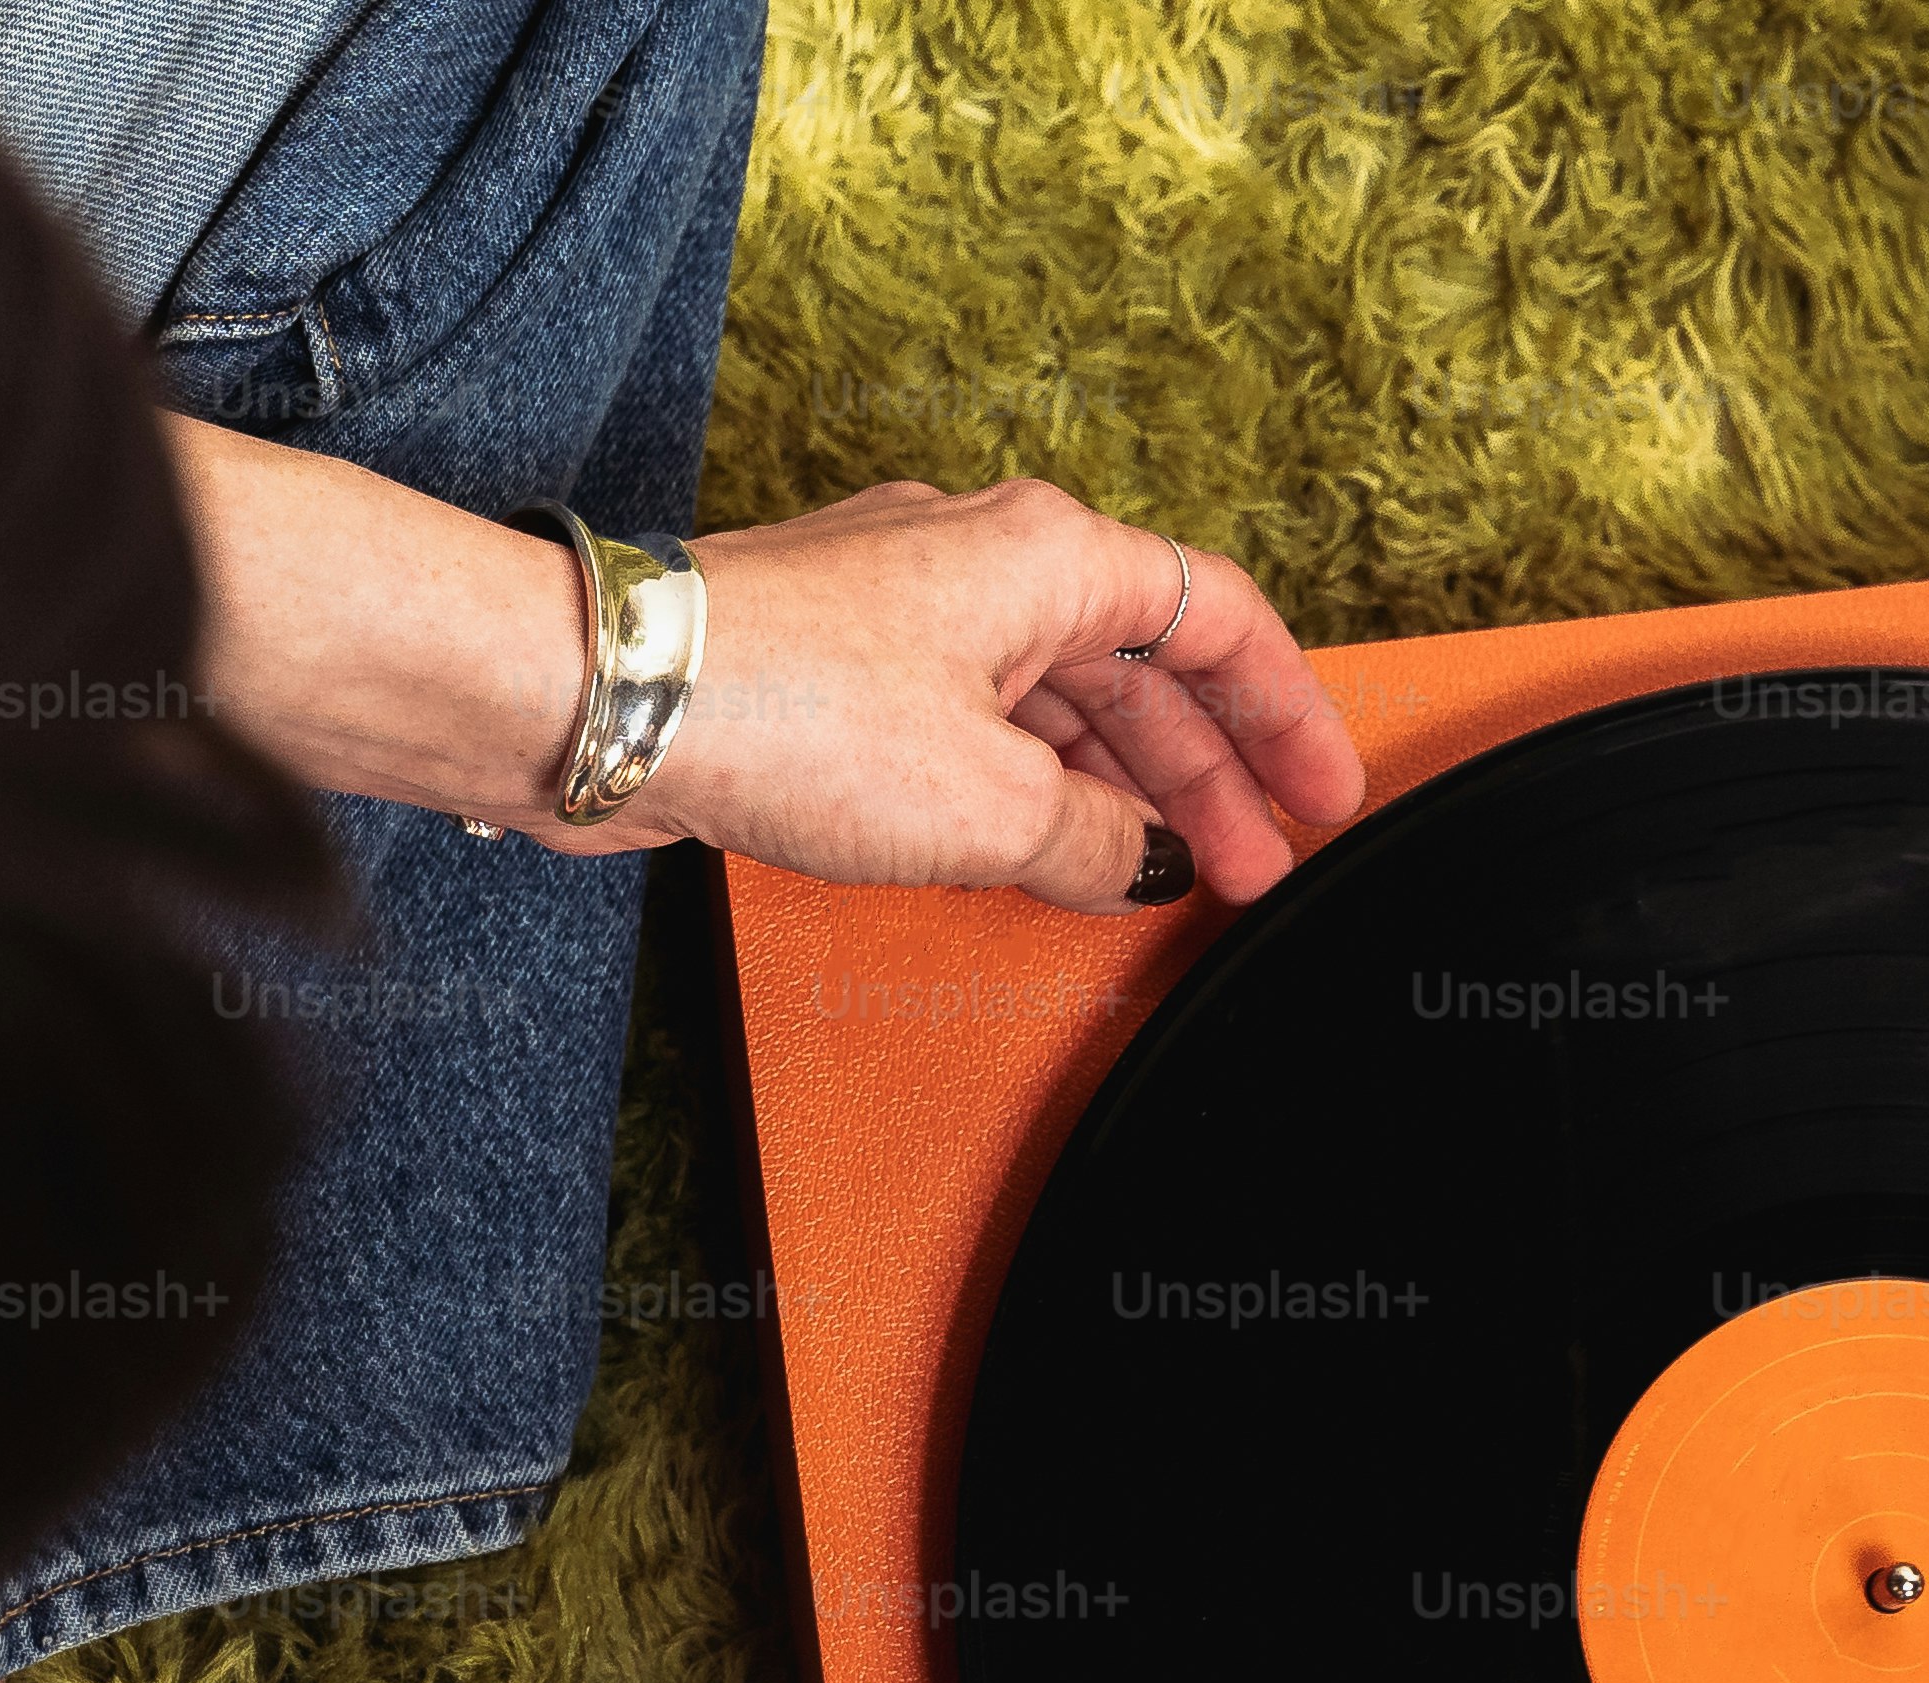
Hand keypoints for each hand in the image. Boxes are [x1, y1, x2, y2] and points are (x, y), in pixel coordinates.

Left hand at [160, 426, 1366, 909]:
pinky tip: (1041, 855)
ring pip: (1050, 701)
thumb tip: (1140, 862)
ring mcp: (903, 614)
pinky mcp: (838, 671)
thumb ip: (1094, 839)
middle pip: (1136, 667)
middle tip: (1251, 871)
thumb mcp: (990, 803)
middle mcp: (981, 563)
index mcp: (1050, 554)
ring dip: (1112, 791)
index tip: (1322, 797)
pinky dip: (1023, 791)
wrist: (606, 698)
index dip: (1284, 715)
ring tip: (1158, 880)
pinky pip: (969, 730)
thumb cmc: (787, 705)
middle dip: (1204, 775)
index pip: (1216, 620)